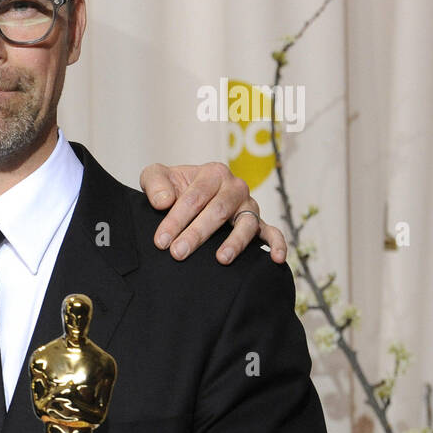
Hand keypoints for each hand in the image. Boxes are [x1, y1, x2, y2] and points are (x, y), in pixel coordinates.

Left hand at [139, 162, 287, 264]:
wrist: (183, 196)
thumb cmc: (171, 188)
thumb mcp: (156, 177)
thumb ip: (155, 183)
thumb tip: (163, 202)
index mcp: (213, 173)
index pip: (195, 197)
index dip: (177, 219)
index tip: (161, 240)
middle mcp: (235, 187)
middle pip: (218, 211)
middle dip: (197, 233)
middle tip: (178, 253)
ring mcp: (248, 206)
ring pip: (246, 223)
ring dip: (234, 242)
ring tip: (221, 259)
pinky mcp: (258, 223)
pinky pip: (271, 232)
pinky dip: (277, 244)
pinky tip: (276, 258)